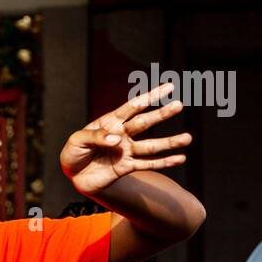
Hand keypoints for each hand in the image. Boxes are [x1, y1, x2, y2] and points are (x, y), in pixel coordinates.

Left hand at [60, 83, 191, 194]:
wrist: (73, 174)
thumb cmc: (73, 152)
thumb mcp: (78, 140)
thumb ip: (97, 137)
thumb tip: (119, 139)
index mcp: (111, 121)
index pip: (133, 107)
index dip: (150, 96)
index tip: (168, 87)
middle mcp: (123, 134)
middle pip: (145, 123)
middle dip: (162, 114)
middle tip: (179, 105)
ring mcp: (126, 151)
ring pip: (151, 146)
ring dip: (170, 142)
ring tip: (188, 138)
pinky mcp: (126, 168)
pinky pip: (147, 165)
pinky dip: (164, 163)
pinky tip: (180, 159)